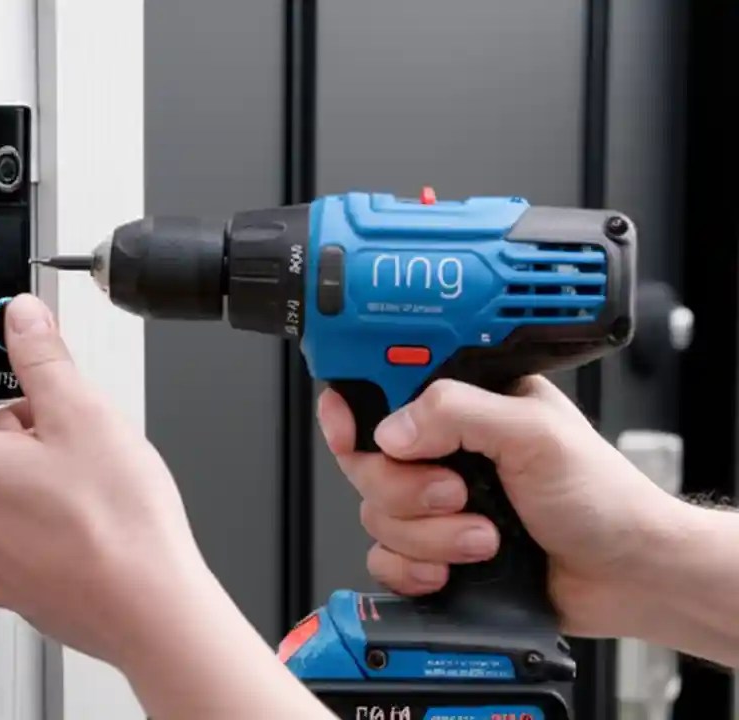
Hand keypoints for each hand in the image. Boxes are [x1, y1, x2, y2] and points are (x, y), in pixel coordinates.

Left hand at [0, 294, 332, 717]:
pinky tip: (87, 519)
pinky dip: (41, 523)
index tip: (2, 377)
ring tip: (85, 480)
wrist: (152, 608)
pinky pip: (15, 539)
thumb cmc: (118, 524)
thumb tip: (21, 319)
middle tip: (67, 431)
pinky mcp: (15, 590)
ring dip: (29, 478)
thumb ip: (42, 356)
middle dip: (15, 432)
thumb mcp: (81, 411)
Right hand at [317, 375, 684, 638]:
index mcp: (464, 406)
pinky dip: (414, 570)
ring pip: (375, 515)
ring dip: (430, 537)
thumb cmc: (601, 497)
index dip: (352, 412)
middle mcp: (443, 452)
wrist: (626, 574)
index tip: (348, 429)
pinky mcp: (434, 552)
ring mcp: (435, 506)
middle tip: (458, 492)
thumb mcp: (534, 433)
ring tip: (485, 537)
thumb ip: (457, 413)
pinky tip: (454, 569)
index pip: (381, 395)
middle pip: (367, 463)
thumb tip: (391, 430)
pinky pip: (383, 559)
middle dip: (407, 489)